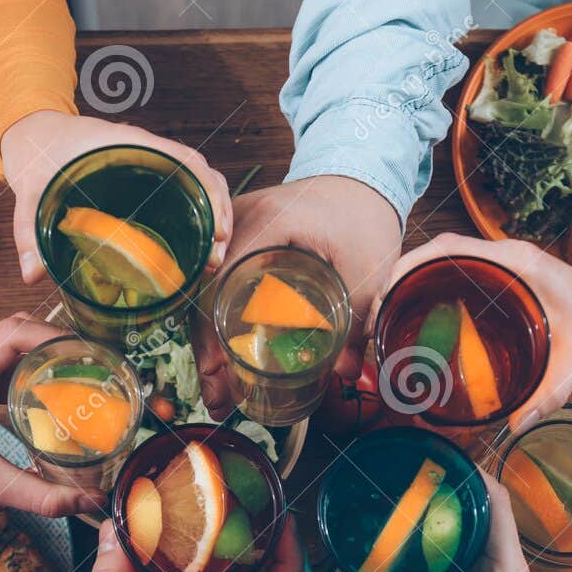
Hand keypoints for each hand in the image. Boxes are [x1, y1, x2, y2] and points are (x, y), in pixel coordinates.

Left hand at [0, 315, 102, 528]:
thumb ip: (42, 496)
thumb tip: (89, 503)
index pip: (14, 333)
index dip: (55, 338)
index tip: (89, 354)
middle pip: (13, 328)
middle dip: (54, 339)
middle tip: (91, 362)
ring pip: (5, 340)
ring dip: (39, 349)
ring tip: (76, 371)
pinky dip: (23, 365)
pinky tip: (47, 388)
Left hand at [1, 110, 232, 281]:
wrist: (33, 129)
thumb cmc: (37, 149)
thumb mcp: (31, 189)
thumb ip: (28, 231)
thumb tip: (31, 275)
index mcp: (128, 144)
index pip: (186, 160)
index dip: (209, 193)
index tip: (216, 230)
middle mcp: (146, 151)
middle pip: (202, 176)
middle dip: (218, 215)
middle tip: (215, 258)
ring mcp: (148, 164)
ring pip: (197, 184)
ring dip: (212, 218)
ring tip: (212, 259)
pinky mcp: (145, 178)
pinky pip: (181, 192)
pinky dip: (195, 216)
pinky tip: (194, 247)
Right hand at [198, 176, 400, 418]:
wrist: (358, 176)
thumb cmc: (362, 215)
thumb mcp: (367, 267)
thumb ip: (358, 317)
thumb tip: (344, 372)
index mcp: (268, 221)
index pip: (222, 281)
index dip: (215, 333)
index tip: (221, 373)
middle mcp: (238, 219)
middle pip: (204, 291)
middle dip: (206, 348)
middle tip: (217, 395)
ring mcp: (232, 226)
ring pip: (205, 289)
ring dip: (207, 338)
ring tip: (217, 386)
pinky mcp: (235, 237)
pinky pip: (215, 281)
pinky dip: (216, 318)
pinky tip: (222, 355)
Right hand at [327, 481, 547, 571]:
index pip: (497, 502)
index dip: (472, 472)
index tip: (438, 453)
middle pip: (482, 512)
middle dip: (450, 488)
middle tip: (410, 468)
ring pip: (469, 537)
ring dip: (442, 516)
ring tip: (404, 494)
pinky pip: (457, 561)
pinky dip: (435, 546)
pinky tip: (405, 543)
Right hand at [370, 233, 571, 432]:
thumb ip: (551, 392)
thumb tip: (516, 424)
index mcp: (516, 262)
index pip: (444, 247)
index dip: (405, 267)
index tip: (380, 296)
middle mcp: (505, 257)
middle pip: (433, 255)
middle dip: (396, 281)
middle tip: (372, 323)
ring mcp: (504, 267)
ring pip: (442, 265)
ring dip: (410, 287)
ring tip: (384, 327)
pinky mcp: (505, 282)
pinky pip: (457, 278)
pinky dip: (430, 294)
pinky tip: (418, 328)